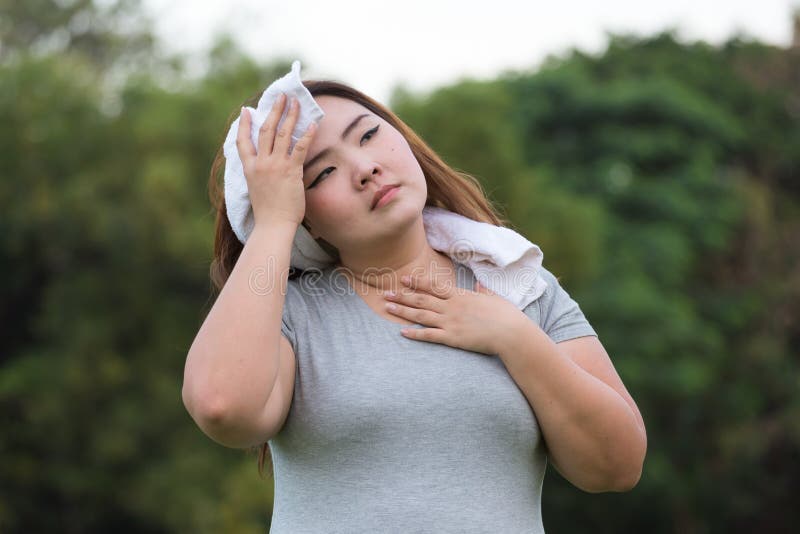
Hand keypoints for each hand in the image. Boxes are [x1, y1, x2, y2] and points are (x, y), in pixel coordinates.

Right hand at [235, 94, 317, 226]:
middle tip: (281, 96)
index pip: (242, 141)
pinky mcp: (291, 171)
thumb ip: (259, 174)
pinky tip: (313, 124)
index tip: (247, 110)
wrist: (273, 225)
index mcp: (249, 168)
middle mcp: (261, 164)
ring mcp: (275, 166)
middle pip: (266, 130)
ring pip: (283, 134)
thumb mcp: (256, 189)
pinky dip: (307, 135)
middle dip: (274, 110)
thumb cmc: (267, 212)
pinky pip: (300, 148)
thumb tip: (265, 166)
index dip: (244, 124)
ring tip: (296, 102)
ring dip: (290, 115)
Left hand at [384, 274, 525, 354]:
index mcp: (461, 296)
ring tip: (387, 307)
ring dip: (403, 311)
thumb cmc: (507, 316)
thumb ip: (484, 292)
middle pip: (422, 299)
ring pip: (421, 315)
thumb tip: (480, 286)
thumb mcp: (495, 299)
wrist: (511, 333)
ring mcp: (451, 322)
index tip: (404, 278)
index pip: (434, 286)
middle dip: (402, 296)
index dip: (417, 282)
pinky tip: (402, 332)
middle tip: (386, 293)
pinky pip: (429, 335)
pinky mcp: (452, 338)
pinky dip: (415, 334)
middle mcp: (452, 307)